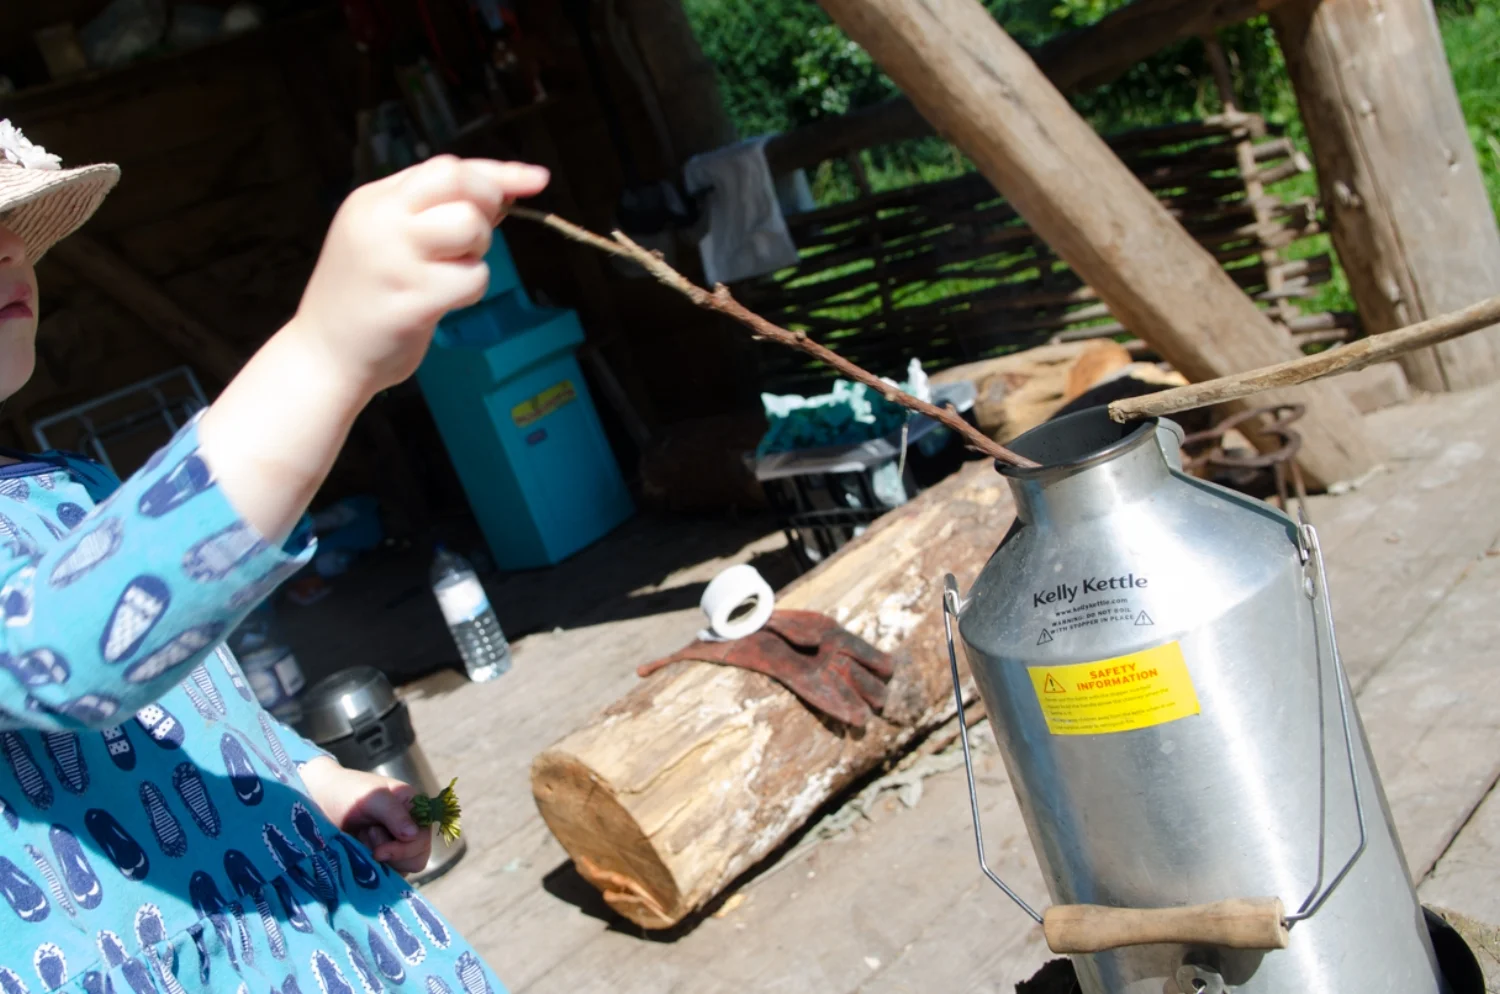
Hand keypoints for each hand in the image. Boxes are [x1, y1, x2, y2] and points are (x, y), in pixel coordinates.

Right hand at [291, 155, 549, 395]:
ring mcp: (395, 257)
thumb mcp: (389, 241)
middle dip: (488, 204)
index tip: (536, 179)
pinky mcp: (413, 297)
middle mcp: (381, 220)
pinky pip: (474, 277)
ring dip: (479, 251)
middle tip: (478, 239)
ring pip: (471, 226)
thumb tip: (503, 192)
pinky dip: (472, 290)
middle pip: (459, 181)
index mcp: (373, 200)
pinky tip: (446, 303)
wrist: (324, 356)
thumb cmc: (366, 299)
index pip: (445, 167)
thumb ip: (434, 214)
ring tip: (452, 272)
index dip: (497, 172)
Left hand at [299, 757, 431, 873]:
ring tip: (361, 839)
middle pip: (416, 858)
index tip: (379, 851)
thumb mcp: (372, 797)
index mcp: (413, 810)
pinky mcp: (378, 860)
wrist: (317, 800)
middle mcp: (407, 829)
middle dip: (391, 854)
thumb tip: (413, 835)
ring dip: (378, 858)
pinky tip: (357, 849)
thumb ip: (394, 814)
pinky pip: (384, 875)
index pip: (423, 839)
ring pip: (400, 869)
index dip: (405, 849)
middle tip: (367, 836)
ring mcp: (393, 846)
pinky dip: (371, 867)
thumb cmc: (346, 792)